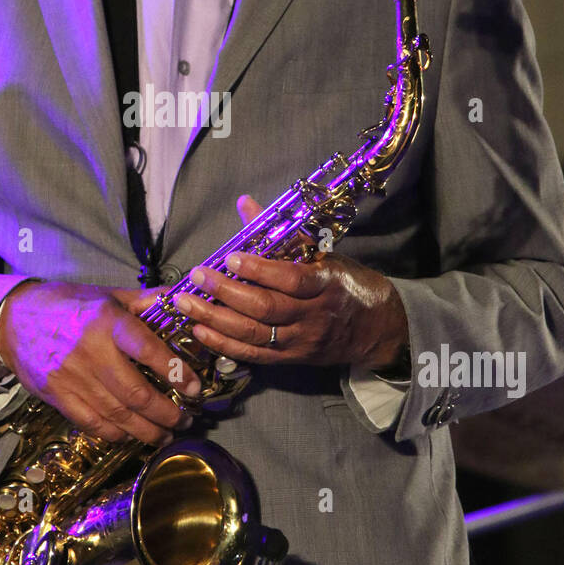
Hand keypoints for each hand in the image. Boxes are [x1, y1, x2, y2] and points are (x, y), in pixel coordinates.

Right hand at [0, 279, 201, 445]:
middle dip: (166, 413)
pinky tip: (131, 436)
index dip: (176, 373)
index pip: (149, 350)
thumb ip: (143, 302)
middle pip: (136, 393)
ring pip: (117, 415)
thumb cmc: (67, 305)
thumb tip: (180, 300)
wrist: (13, 320)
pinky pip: (92, 424)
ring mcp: (71, 377)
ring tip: (166, 434)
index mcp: (107, 321)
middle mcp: (90, 351)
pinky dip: (115, 434)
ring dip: (146, 430)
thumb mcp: (106, 295)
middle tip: (185, 420)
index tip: (194, 388)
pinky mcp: (57, 396)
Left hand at [172, 195, 409, 372]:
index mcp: (326, 283)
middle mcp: (313, 315)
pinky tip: (200, 330)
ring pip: (254, 334)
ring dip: (216, 320)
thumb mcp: (324, 254)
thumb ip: (283, 234)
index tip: (230, 256)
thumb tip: (246, 204)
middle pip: (266, 308)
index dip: (259, 270)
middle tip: (197, 277)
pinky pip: (253, 356)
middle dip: (226, 293)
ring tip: (186, 303)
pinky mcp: (291, 360)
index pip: (291, 279)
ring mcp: (301, 341)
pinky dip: (224, 344)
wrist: (377, 329)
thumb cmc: (346, 283)